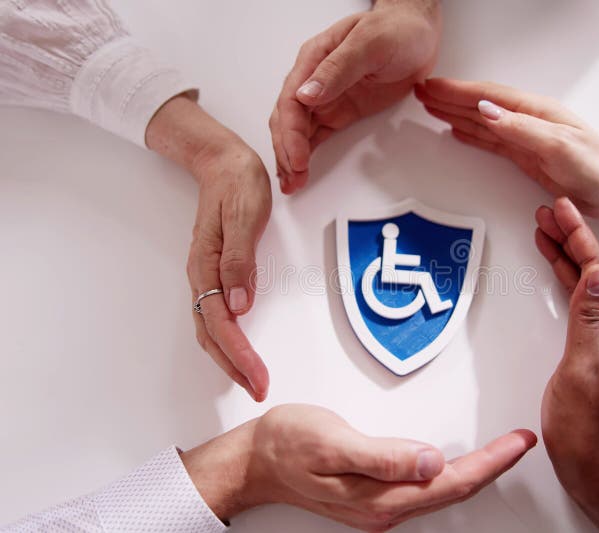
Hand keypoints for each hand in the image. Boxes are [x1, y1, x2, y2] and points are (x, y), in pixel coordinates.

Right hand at [146, 96, 270, 401]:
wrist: (222, 159)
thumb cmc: (237, 183)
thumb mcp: (244, 216)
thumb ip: (240, 261)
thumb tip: (238, 305)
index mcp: (207, 265)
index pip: (221, 323)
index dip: (238, 355)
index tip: (257, 378)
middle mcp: (202, 275)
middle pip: (212, 334)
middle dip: (234, 366)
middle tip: (258, 389)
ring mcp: (207, 275)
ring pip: (211, 328)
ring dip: (229, 357)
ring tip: (251, 379)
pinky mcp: (216, 272)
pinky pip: (216, 316)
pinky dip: (227, 340)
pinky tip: (238, 350)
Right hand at [182, 404, 536, 530]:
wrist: (255, 460)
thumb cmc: (287, 444)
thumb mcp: (332, 442)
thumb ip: (383, 455)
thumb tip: (431, 460)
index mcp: (380, 496)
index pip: (451, 480)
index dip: (491, 462)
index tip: (517, 443)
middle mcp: (384, 507)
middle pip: (453, 488)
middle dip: (493, 466)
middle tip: (521, 443)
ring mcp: (378, 505)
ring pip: (441, 490)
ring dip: (476, 471)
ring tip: (501, 451)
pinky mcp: (373, 495)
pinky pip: (424, 488)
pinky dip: (451, 472)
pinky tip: (456, 463)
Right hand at [270, 0, 440, 193]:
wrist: (418, 33)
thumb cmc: (395, 29)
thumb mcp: (368, 43)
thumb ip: (338, 69)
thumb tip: (308, 94)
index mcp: (314, 59)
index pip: (292, 100)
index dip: (291, 132)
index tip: (297, 157)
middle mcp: (314, 80)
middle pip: (289, 120)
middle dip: (287, 151)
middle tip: (292, 178)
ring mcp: (326, 98)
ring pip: (298, 132)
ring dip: (292, 158)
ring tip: (292, 184)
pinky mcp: (340, 111)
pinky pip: (316, 135)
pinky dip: (307, 154)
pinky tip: (300, 172)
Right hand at [416, 79, 598, 217]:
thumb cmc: (597, 167)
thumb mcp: (557, 146)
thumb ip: (520, 129)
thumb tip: (486, 112)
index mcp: (534, 112)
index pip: (487, 97)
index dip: (456, 91)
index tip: (430, 86)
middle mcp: (527, 121)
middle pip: (480, 104)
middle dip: (450, 97)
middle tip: (420, 92)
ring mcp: (526, 138)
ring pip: (482, 121)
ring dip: (456, 113)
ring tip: (432, 107)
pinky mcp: (528, 157)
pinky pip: (491, 141)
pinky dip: (472, 134)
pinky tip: (459, 131)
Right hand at [535, 197, 598, 531]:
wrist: (596, 464)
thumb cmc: (587, 426)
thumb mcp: (584, 369)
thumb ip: (587, 320)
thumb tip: (594, 272)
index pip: (597, 268)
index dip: (580, 234)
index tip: (562, 208)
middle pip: (591, 268)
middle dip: (572, 235)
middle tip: (550, 210)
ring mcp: (596, 337)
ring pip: (581, 282)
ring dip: (566, 253)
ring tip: (546, 230)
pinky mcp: (583, 348)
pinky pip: (573, 300)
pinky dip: (561, 278)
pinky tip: (552, 272)